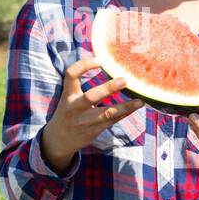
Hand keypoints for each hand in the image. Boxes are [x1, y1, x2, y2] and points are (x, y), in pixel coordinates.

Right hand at [40, 57, 144, 173]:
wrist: (58, 139)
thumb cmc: (68, 113)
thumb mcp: (69, 98)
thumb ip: (81, 87)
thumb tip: (104, 66)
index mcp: (68, 95)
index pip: (71, 75)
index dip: (84, 65)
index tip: (100, 60)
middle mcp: (75, 107)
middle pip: (91, 96)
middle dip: (108, 88)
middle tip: (124, 80)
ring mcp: (85, 121)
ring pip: (107, 113)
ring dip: (125, 107)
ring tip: (140, 101)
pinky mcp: (94, 131)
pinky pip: (112, 121)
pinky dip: (125, 113)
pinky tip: (135, 107)